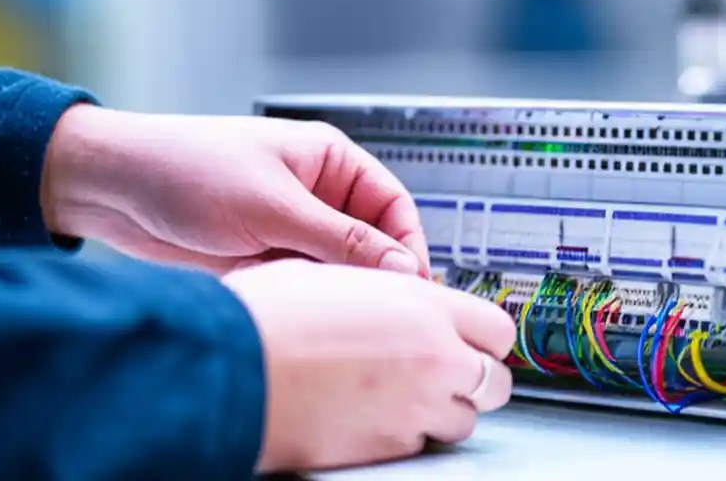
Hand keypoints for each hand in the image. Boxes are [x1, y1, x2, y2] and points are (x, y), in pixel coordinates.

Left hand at [41, 105, 427, 273]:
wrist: (110, 189)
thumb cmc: (187, 169)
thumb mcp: (274, 207)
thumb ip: (341, 240)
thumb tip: (400, 265)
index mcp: (330, 160)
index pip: (392, 205)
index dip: (406, 245)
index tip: (412, 285)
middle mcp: (316, 193)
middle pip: (369, 241)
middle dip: (371, 274)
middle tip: (375, 310)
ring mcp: (288, 225)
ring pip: (335, 267)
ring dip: (332, 288)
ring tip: (326, 308)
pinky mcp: (261, 254)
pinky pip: (300, 281)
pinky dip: (301, 296)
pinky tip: (293, 306)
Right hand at [224, 260, 515, 470]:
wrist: (228, 370)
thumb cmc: (265, 318)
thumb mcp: (333, 277)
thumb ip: (384, 291)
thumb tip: (394, 296)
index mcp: (424, 305)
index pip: (498, 329)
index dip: (485, 338)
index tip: (472, 342)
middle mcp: (433, 357)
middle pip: (495, 383)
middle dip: (475, 381)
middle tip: (446, 376)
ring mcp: (415, 408)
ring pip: (463, 422)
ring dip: (441, 412)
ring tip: (398, 398)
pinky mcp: (389, 449)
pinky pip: (418, 446)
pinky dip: (403, 436)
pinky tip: (368, 417)